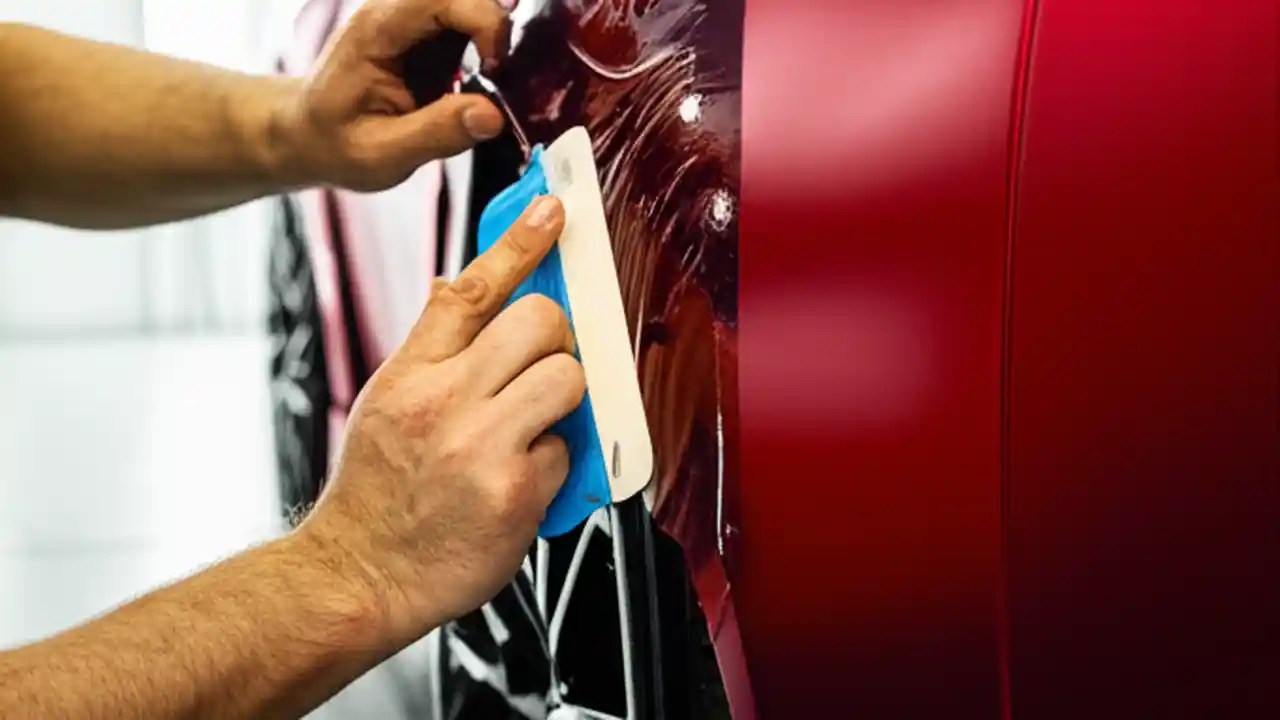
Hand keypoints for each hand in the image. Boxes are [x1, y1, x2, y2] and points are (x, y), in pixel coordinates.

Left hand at [282, 0, 511, 190]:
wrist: (307, 136)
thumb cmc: (335, 144)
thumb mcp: (381, 153)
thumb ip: (437, 133)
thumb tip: (494, 116)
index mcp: (378, 30)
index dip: (483, 22)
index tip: (494, 71)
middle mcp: (394, 11)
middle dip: (494, 26)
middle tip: (499, 76)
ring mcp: (410, 19)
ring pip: (470, 3)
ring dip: (492, 36)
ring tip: (494, 80)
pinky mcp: (426, 34)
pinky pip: (466, 22)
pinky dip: (486, 45)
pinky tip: (483, 79)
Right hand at [298, 195, 582, 649]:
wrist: (358, 576)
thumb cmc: (378, 492)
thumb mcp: (387, 403)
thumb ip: (431, 348)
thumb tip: (463, 284)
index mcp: (412, 373)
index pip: (473, 287)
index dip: (520, 240)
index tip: (554, 209)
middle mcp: (444, 401)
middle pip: (539, 320)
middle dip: (556, 337)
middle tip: (541, 366)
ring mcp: (480, 446)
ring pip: (567, 376)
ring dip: (562, 400)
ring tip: (529, 429)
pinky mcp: (514, 492)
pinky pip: (567, 450)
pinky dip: (553, 466)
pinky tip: (518, 483)